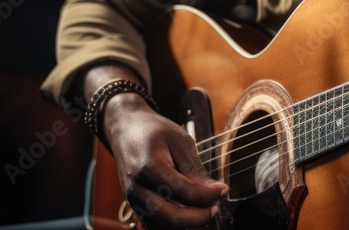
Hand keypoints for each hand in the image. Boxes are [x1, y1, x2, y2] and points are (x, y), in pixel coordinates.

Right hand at [103, 93, 227, 229]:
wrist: (126, 129)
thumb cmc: (154, 131)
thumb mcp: (180, 142)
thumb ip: (195, 169)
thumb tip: (215, 191)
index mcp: (150, 167)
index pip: (184, 192)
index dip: (208, 195)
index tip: (223, 189)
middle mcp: (138, 188)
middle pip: (172, 217)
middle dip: (200, 217)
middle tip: (215, 206)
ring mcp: (133, 199)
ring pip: (163, 227)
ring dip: (188, 224)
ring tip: (204, 209)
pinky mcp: (134, 205)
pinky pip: (154, 226)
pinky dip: (174, 226)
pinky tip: (189, 214)